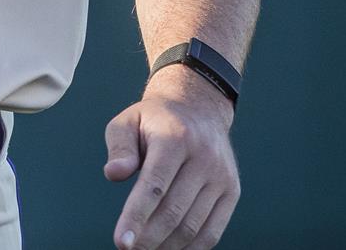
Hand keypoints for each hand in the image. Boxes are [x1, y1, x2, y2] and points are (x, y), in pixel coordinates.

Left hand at [103, 68, 239, 248]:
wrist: (197, 109)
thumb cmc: (154, 121)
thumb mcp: (127, 121)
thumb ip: (119, 148)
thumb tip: (113, 174)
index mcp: (176, 138)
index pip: (154, 186)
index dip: (136, 217)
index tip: (121, 242)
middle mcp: (204, 158)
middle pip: (174, 211)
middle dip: (149, 237)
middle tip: (128, 248)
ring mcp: (221, 176)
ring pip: (194, 225)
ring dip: (167, 245)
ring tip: (145, 249)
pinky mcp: (231, 191)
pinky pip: (213, 231)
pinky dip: (191, 247)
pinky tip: (169, 248)